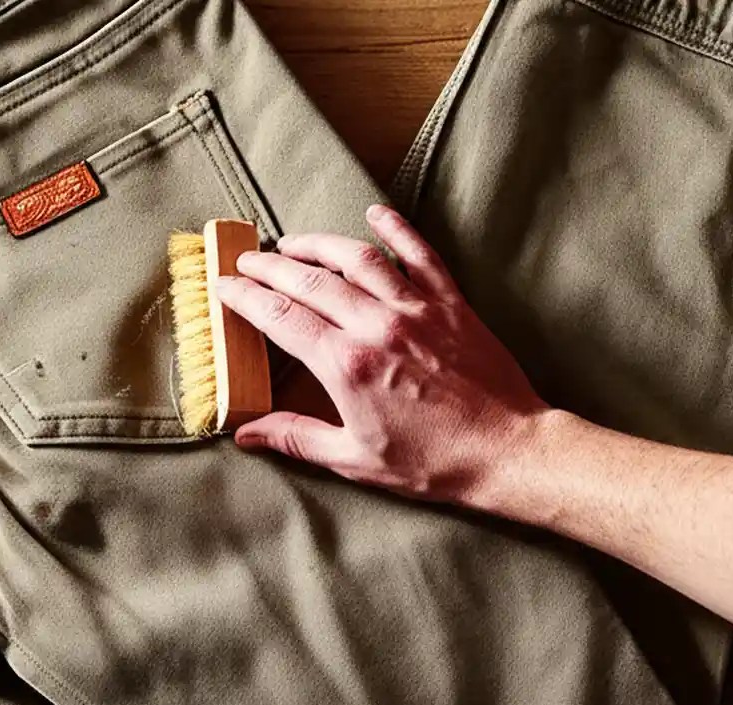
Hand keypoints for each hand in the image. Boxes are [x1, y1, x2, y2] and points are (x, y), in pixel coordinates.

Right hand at [214, 205, 550, 505]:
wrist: (508, 451)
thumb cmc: (434, 463)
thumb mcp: (354, 459)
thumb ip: (297, 438)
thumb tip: (247, 433)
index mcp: (346, 365)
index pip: (280, 318)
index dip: (246, 297)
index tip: (224, 285)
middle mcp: (376, 327)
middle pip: (309, 281)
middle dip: (270, 265)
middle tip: (247, 258)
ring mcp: (416, 310)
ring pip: (358, 258)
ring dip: (319, 243)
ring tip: (293, 241)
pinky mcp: (450, 304)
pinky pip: (420, 255)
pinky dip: (397, 229)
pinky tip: (376, 214)